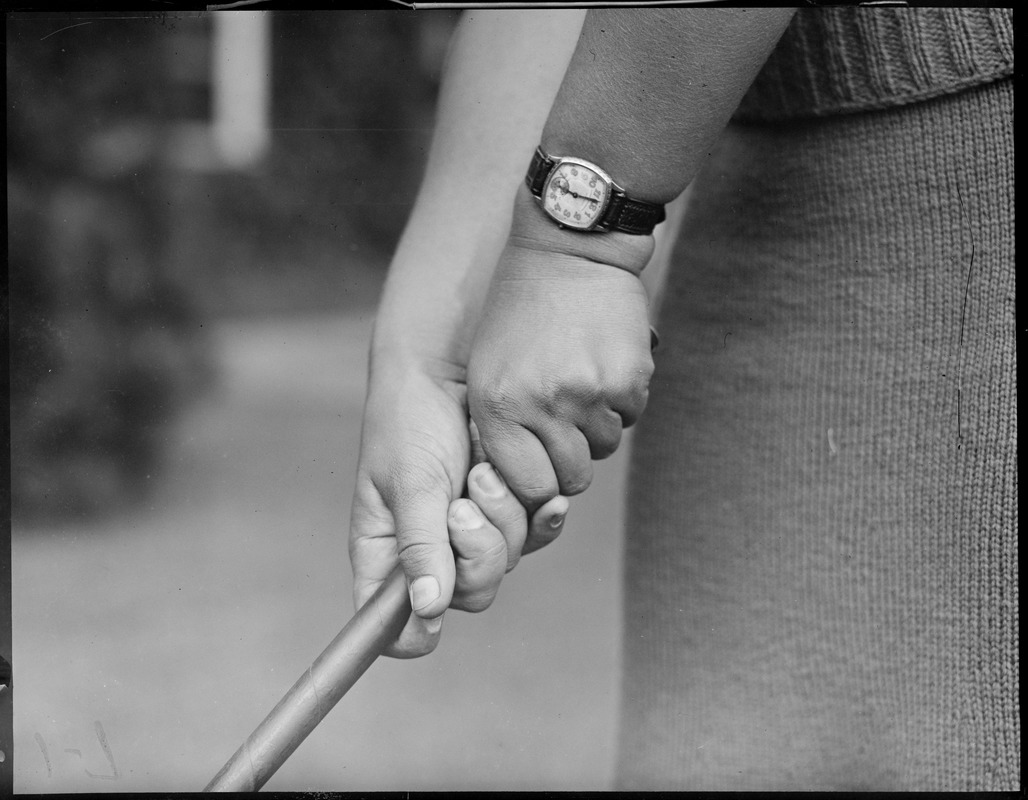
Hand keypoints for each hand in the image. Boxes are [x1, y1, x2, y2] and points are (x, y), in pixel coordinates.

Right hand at [349, 355, 567, 657]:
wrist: (453, 364)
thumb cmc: (411, 418)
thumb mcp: (408, 481)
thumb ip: (419, 544)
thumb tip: (427, 609)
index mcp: (387, 554)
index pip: (394, 627)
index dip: (413, 632)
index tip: (432, 607)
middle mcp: (432, 552)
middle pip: (469, 596)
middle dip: (475, 549)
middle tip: (463, 501)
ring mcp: (476, 533)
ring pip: (507, 562)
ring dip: (503, 514)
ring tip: (483, 468)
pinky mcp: (514, 509)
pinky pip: (538, 534)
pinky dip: (539, 512)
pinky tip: (542, 493)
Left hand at [466, 237, 653, 511]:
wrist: (568, 248)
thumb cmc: (520, 309)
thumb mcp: (489, 366)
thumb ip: (505, 426)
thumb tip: (534, 482)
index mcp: (497, 406)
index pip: (529, 486)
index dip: (540, 483)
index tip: (543, 465)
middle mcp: (541, 406)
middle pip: (573, 477)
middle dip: (572, 460)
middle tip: (566, 424)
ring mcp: (588, 394)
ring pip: (604, 447)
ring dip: (597, 425)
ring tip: (581, 379)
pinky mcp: (628, 378)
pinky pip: (631, 415)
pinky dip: (622, 399)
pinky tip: (603, 361)